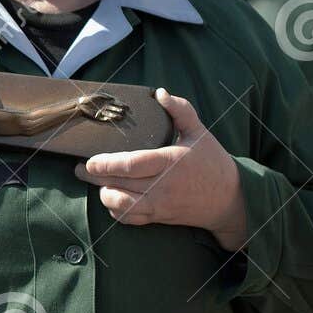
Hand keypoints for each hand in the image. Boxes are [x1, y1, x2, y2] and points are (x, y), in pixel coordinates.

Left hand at [75, 89, 246, 249]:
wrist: (231, 199)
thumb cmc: (213, 163)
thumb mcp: (199, 132)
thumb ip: (180, 111)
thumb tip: (160, 93)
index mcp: (170, 162)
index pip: (130, 165)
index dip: (105, 164)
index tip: (90, 160)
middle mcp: (162, 186)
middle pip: (118, 183)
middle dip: (94, 177)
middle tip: (81, 168)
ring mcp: (159, 204)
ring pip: (120, 204)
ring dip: (104, 194)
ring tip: (99, 182)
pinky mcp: (158, 217)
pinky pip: (129, 218)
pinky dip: (115, 210)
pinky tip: (113, 197)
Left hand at [77, 92, 127, 123]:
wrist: (80, 104)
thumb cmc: (89, 99)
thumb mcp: (97, 96)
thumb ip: (105, 97)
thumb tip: (112, 98)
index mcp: (107, 102)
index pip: (117, 104)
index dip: (122, 106)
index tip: (128, 108)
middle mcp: (106, 108)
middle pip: (115, 110)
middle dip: (120, 111)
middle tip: (125, 112)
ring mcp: (103, 113)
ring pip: (111, 114)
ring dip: (116, 116)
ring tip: (122, 117)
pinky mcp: (99, 117)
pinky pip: (105, 119)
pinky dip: (109, 118)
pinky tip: (112, 118)